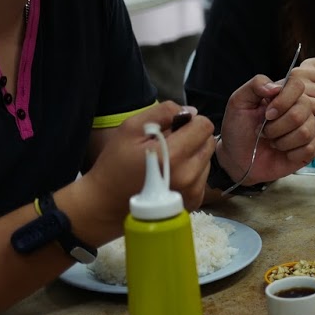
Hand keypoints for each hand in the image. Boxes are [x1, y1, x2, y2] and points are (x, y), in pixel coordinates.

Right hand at [74, 102, 214, 225]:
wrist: (107, 202)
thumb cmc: (116, 163)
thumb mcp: (131, 128)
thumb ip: (163, 112)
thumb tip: (190, 111)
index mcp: (174, 156)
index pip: (204, 126)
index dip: (190, 121)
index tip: (174, 126)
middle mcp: (189, 175)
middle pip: (208, 142)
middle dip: (192, 137)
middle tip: (168, 144)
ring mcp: (193, 192)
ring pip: (207, 159)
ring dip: (193, 155)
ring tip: (168, 161)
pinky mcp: (194, 202)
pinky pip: (203, 176)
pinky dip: (192, 171)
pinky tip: (172, 174)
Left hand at [219, 52, 314, 183]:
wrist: (238, 159)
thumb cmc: (238, 130)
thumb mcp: (238, 102)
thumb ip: (256, 85)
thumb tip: (277, 87)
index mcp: (283, 95)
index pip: (297, 85)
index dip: (284, 100)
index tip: (267, 114)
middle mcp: (299, 109)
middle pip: (303, 110)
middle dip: (277, 126)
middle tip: (264, 132)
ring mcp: (307, 128)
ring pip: (306, 131)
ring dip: (283, 141)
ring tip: (272, 142)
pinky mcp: (310, 148)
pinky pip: (310, 148)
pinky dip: (291, 153)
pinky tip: (283, 153)